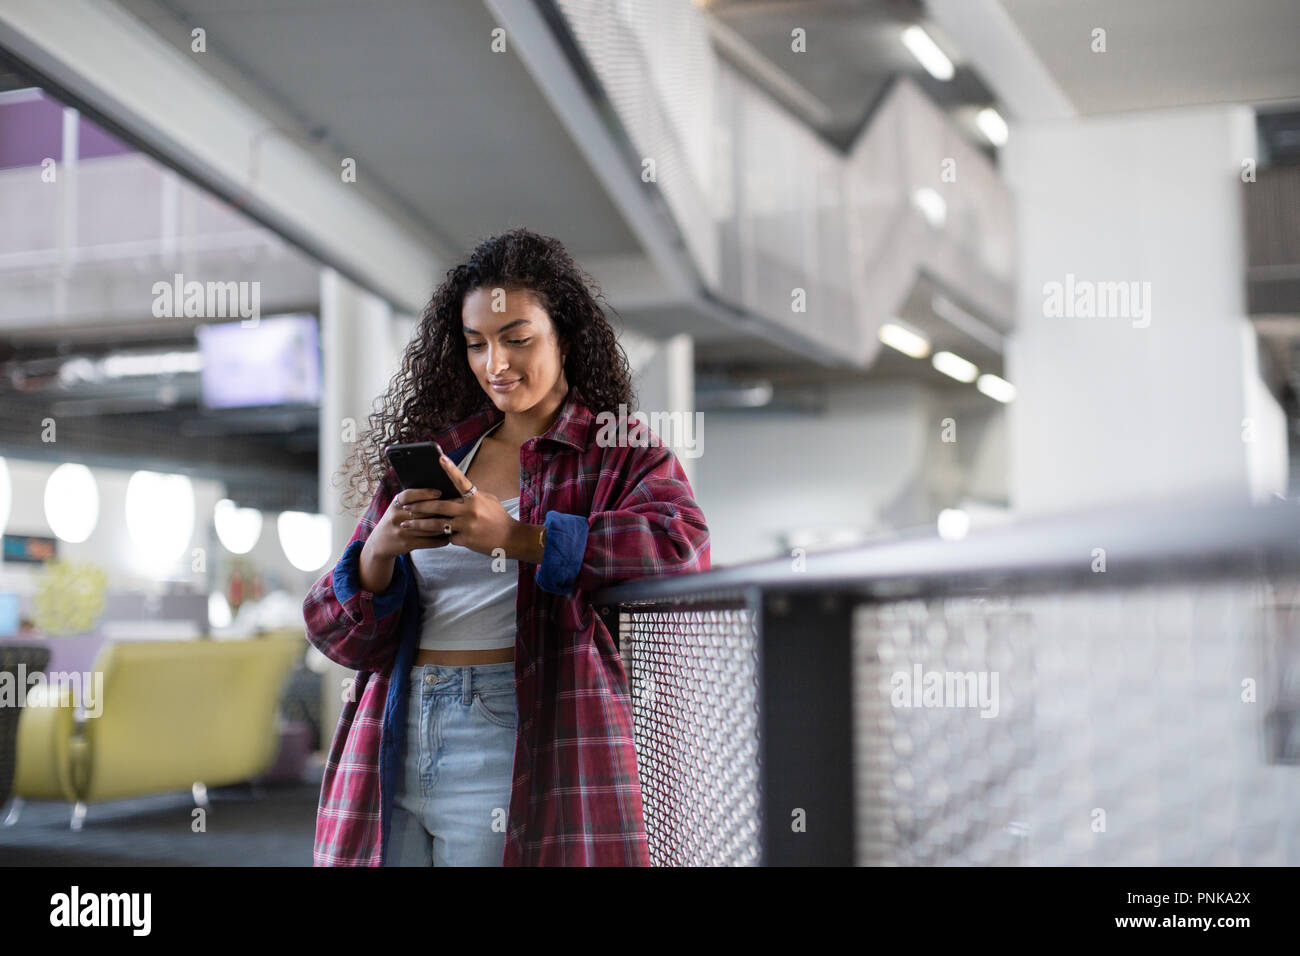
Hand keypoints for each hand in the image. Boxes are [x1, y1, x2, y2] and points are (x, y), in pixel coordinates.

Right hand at [366, 488, 455, 559]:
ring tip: (458, 520)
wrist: (380, 542)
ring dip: (444, 524)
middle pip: (422, 511)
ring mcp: (401, 531)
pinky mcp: (406, 544)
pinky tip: (449, 536)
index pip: (408, 495)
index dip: (424, 493)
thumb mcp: (398, 507)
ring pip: (428, 527)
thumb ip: (413, 500)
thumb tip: (440, 492)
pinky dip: (440, 539)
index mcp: (395, 504)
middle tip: (459, 504)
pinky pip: (427, 542)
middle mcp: (396, 516)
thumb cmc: (396, 520)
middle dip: (442, 507)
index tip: (439, 492)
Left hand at [398, 450, 520, 557]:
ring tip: (406, 523)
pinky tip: (432, 538)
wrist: (511, 539)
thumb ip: (471, 495)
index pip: (461, 480)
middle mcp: (470, 510)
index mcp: (476, 498)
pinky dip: (442, 536)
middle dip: (419, 505)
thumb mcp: (488, 501)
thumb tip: (454, 491)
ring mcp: (467, 526)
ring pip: (436, 524)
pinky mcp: (465, 539)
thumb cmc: (499, 517)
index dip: (451, 469)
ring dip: (419, 524)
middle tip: (405, 505)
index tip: (440, 458)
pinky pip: (447, 537)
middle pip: (438, 505)